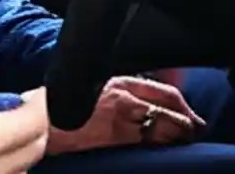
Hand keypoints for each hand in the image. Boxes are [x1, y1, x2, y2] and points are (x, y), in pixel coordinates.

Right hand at [45, 76, 205, 155]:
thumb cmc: (61, 101)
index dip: (183, 105)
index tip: (191, 113)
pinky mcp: (114, 143)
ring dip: (177, 137)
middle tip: (194, 130)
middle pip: (169, 112)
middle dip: (186, 123)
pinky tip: (163, 152)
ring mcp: (121, 125)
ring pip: (162, 131)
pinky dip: (158, 149)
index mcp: (119, 82)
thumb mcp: (90, 82)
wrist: (40, 122)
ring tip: (184, 142)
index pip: (165, 91)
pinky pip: (146, 147)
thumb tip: (142, 94)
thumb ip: (117, 86)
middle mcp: (125, 102)